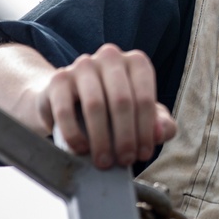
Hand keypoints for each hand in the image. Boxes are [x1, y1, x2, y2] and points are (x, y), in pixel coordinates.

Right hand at [36, 44, 176, 168]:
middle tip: (124, 161)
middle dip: (125, 137)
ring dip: (101, 139)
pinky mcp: (58, 79)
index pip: (145, 98)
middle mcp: (111, 57)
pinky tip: (81, 150)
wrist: (68, 101)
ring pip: (95, 105)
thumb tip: (159, 132)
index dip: (146, 130)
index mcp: (136, 62)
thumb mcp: (141, 115)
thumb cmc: (113, 109)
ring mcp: (83, 65)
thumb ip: (160, 124)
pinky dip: (74, 134)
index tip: (143, 155)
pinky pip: (65, 110)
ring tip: (104, 161)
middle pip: (122, 101)